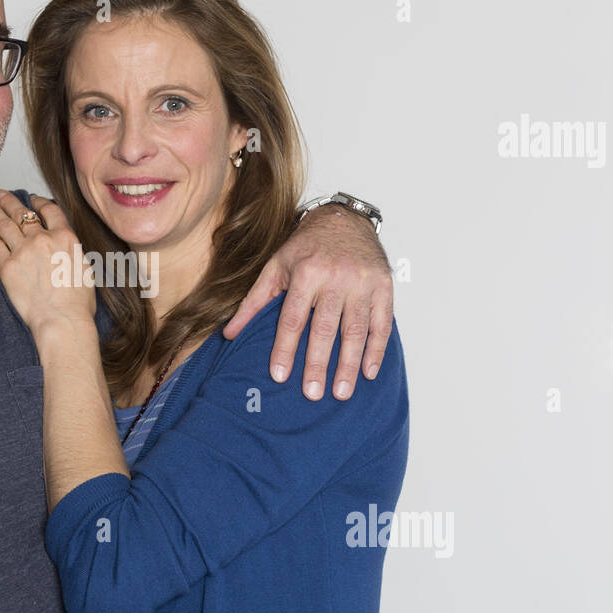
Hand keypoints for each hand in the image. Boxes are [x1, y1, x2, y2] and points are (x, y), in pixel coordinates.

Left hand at [0, 190, 96, 336]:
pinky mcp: (7, 267)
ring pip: (4, 224)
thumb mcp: (85, 267)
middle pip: (21, 213)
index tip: (31, 199)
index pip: (49, 210)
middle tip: (0, 194)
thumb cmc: (77, 302)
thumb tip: (64, 245)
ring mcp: (22, 252)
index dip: (38, 202)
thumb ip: (71, 250)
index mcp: (65, 237)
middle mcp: (42, 239)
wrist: (61, 320)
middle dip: (8, 200)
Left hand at [224, 205, 392, 401]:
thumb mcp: (275, 267)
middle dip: (317, 364)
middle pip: (324, 328)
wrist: (344, 219)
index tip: (279, 375)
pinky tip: (368, 372)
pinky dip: (377, 349)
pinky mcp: (384, 286)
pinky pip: (382, 323)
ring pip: (355, 330)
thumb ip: (253, 302)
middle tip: (312, 394)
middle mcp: (336, 277)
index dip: (285, 348)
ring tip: (341, 393)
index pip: (293, 318)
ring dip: (348, 364)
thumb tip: (228, 335)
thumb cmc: (306, 247)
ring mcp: (362, 282)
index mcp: (306, 272)